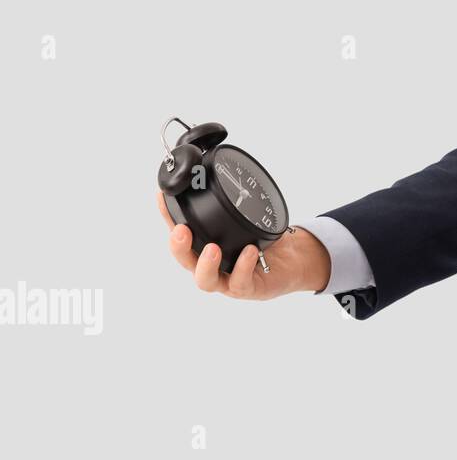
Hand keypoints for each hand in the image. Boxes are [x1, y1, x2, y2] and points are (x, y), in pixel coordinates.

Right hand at [157, 190, 330, 298]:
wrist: (292, 262)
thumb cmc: (263, 241)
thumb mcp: (247, 218)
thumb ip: (232, 203)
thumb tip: (223, 172)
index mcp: (205, 245)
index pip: (180, 231)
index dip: (168, 215)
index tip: (162, 196)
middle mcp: (210, 264)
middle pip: (184, 260)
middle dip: (178, 246)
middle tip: (182, 230)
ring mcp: (226, 279)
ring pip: (206, 279)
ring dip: (206, 263)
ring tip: (213, 248)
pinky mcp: (247, 288)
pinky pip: (241, 281)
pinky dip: (243, 265)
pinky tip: (249, 251)